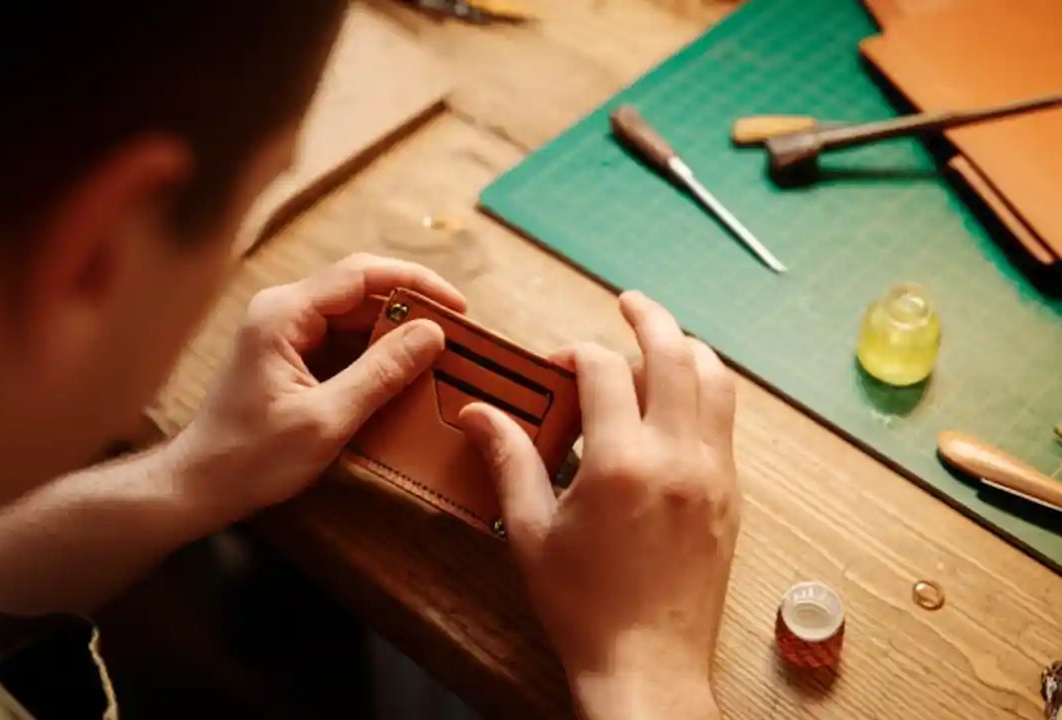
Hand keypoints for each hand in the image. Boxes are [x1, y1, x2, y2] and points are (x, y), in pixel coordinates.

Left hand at [167, 254, 464, 528]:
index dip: (416, 284)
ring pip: (354, 317)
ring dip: (394, 334)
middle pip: (360, 291)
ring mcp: (284, 331)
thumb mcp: (326, 419)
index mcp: (283, 314)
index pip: (361, 274)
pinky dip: (374, 354)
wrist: (199, 485)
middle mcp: (282, 311)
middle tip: (456, 335)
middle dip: (410, 310)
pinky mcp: (289, 354)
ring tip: (438, 355)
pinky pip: (341, 341)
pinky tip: (403, 373)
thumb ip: (381, 373)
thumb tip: (432, 335)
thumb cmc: (251, 457)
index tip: (458, 306)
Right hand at [458, 291, 738, 719]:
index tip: (556, 365)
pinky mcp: (730, 496)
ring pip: (717, 381)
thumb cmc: (585, 607)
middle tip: (629, 302)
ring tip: (663, 340)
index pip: (604, 369)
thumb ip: (510, 460)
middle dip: (649, 317)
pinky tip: (681, 399)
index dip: (575, 352)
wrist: (647, 666)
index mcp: (621, 462)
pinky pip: (727, 421)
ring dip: (689, 349)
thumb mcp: (531, 531)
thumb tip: (478, 414)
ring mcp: (713, 475)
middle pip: (674, 354)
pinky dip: (707, 392)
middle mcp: (677, 457)